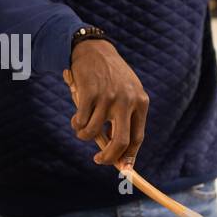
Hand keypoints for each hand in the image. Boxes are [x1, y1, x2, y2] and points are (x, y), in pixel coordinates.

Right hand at [63, 40, 148, 170]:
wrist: (93, 49)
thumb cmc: (110, 76)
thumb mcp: (125, 93)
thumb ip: (124, 118)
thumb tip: (118, 152)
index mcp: (140, 102)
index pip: (137, 137)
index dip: (128, 156)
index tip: (121, 167)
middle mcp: (127, 100)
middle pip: (121, 141)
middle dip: (109, 157)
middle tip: (99, 160)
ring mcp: (108, 97)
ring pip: (93, 133)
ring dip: (84, 136)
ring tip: (81, 129)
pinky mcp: (90, 93)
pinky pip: (80, 121)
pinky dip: (76, 124)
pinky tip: (76, 118)